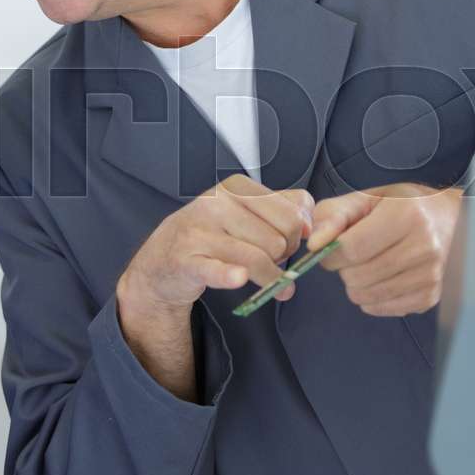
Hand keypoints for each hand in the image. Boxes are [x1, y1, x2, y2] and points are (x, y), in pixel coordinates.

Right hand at [117, 175, 314, 313]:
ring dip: (270, 279)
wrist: (163, 258)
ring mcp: (199, 231)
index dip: (296, 237)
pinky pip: (216, 269)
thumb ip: (283, 206)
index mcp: (236, 188)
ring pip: (257, 258)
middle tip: (272, 265)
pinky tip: (239, 279)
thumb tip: (311, 220)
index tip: (289, 246)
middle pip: (277, 240)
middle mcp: (216, 204)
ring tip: (272, 285)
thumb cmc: (211, 234)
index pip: (290, 214)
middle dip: (281, 258)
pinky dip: (229, 275)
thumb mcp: (244, 210)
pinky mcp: (186, 260)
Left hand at [305, 184, 462, 316]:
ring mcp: (430, 276)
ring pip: (366, 297)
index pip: (351, 249)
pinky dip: (373, 297)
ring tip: (370, 263)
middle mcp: (423, 248)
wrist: (452, 220)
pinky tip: (383, 277)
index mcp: (406, 217)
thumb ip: (333, 215)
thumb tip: (314, 244)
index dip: (331, 253)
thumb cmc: (404, 206)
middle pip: (357, 276)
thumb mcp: (367, 199)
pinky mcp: (430, 297)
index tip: (331, 247)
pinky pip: (382, 309)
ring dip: (357, 283)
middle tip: (356, 253)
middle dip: (345, 267)